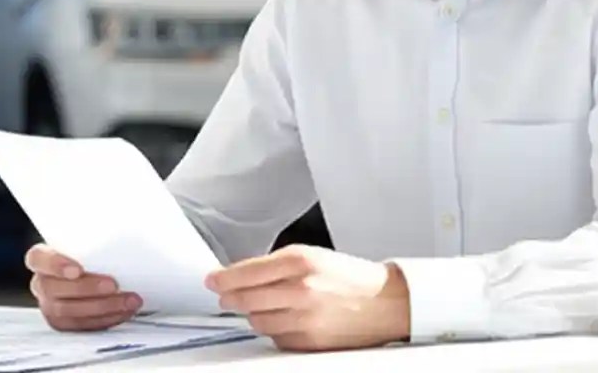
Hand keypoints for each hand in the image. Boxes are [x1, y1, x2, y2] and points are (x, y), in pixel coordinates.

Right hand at [25, 243, 142, 330]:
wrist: (94, 270)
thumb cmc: (90, 252)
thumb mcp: (88, 239)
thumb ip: (94, 236)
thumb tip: (118, 222)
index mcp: (41, 257)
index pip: (38, 258)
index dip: (55, 265)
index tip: (77, 269)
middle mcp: (41, 283)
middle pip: (54, 289)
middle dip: (87, 289)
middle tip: (113, 284)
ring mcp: (50, 306)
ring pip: (68, 311)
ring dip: (102, 306)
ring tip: (128, 300)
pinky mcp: (64, 324)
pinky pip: (82, 325)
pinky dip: (106, 319)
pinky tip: (124, 311)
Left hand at [205, 244, 409, 350]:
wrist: (386, 303)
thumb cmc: (349, 277)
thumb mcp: (311, 256)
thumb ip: (274, 265)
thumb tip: (238, 276)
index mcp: (299, 261)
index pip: (245, 272)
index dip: (222, 278)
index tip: (211, 280)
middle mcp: (300, 290)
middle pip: (245, 299)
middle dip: (231, 298)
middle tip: (226, 296)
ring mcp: (304, 319)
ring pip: (257, 321)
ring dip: (253, 314)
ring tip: (265, 305)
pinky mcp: (310, 342)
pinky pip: (275, 338)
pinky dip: (274, 330)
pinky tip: (285, 319)